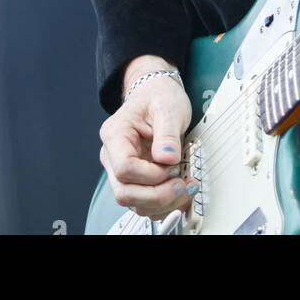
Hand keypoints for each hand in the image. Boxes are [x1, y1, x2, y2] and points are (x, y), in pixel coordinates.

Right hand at [99, 69, 197, 220]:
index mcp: (115, 134)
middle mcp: (113, 156)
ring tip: (186, 188)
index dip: (150, 175)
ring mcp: (121, 171)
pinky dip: (163, 205)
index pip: (124, 168)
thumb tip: (167, 159)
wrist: (157, 94)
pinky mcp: (135, 180)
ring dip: (162, 203)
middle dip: (157, 196)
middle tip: (182, 186)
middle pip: (124, 192)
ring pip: (133, 203)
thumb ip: (167, 134)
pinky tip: (179, 194)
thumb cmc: (158, 97)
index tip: (172, 168)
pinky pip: (143, 203)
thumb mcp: (168, 108)